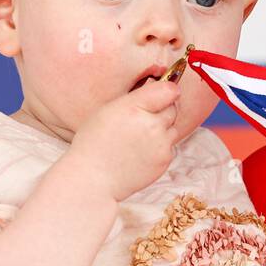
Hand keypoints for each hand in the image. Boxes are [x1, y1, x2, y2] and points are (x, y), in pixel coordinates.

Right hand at [66, 77, 180, 202]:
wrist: (92, 178)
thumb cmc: (95, 142)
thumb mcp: (108, 110)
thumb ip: (135, 98)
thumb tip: (160, 87)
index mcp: (134, 107)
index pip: (169, 90)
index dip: (167, 90)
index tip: (162, 93)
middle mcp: (152, 124)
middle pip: (173, 108)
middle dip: (163, 109)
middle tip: (143, 118)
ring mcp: (161, 144)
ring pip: (173, 127)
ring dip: (162, 129)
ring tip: (139, 137)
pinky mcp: (164, 160)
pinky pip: (169, 146)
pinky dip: (160, 147)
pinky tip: (140, 151)